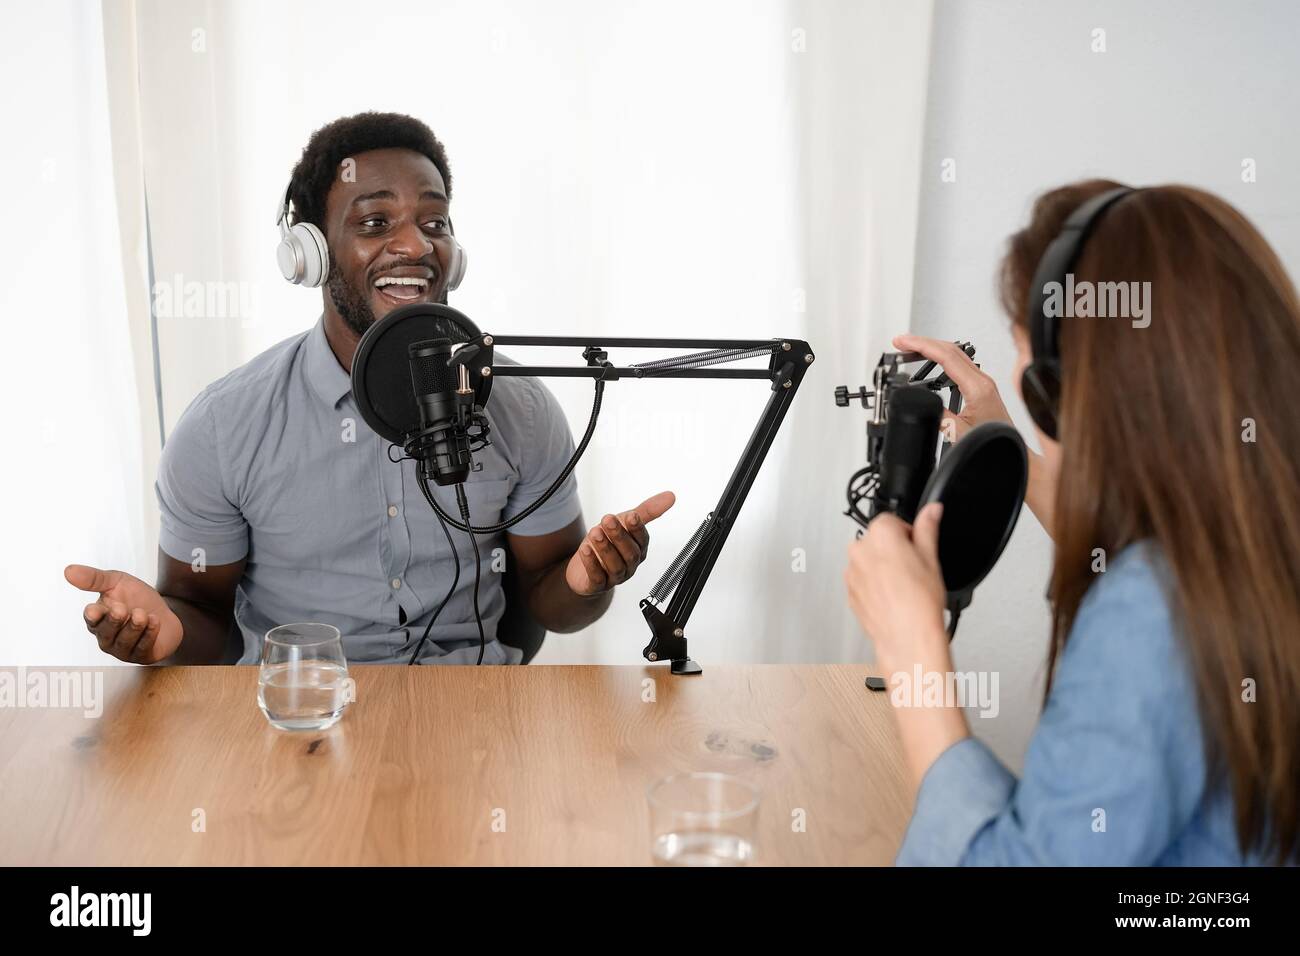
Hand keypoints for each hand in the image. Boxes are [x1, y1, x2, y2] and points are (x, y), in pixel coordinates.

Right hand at [64, 564, 182, 662]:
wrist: (165, 611)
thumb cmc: (136, 598)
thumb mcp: (117, 582)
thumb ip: (94, 578)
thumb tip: (68, 571)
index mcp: (98, 619)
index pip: (91, 620)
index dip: (93, 616)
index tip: (94, 609)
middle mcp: (107, 637)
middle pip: (106, 632)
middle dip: (113, 621)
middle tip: (121, 609)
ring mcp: (123, 649)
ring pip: (125, 641)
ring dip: (134, 627)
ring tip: (142, 614)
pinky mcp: (142, 656)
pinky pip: (143, 648)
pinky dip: (149, 634)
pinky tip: (155, 620)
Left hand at [565, 491, 675, 596]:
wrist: (585, 568)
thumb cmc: (608, 543)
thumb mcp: (625, 522)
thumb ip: (647, 511)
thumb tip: (670, 496)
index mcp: (639, 549)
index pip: (643, 540)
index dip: (637, 528)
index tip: (631, 516)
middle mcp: (629, 564)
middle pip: (630, 553)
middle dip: (619, 536)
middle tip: (608, 520)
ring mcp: (615, 577)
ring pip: (615, 565)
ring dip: (605, 548)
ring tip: (595, 532)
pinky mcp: (598, 585)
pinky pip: (597, 577)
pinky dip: (592, 563)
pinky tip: (586, 550)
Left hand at [844, 503, 947, 671]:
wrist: (907, 637)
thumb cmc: (919, 602)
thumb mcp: (931, 558)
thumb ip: (928, 527)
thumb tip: (932, 510)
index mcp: (880, 534)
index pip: (892, 520)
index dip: (908, 533)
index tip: (916, 546)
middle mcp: (860, 550)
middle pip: (877, 539)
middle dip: (894, 549)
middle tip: (913, 568)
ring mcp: (852, 572)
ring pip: (869, 560)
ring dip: (883, 567)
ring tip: (904, 586)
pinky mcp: (849, 591)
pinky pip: (863, 580)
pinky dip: (874, 585)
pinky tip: (893, 597)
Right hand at [894, 332, 1057, 536]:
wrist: (1011, 454)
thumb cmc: (993, 444)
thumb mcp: (958, 433)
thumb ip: (940, 415)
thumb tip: (924, 402)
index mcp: (977, 387)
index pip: (945, 356)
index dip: (921, 346)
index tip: (903, 343)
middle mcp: (982, 381)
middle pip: (949, 349)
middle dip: (922, 342)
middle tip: (901, 342)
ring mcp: (983, 383)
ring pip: (954, 355)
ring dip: (931, 349)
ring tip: (911, 350)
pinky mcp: (981, 389)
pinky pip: (958, 366)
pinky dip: (940, 360)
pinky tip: (931, 365)